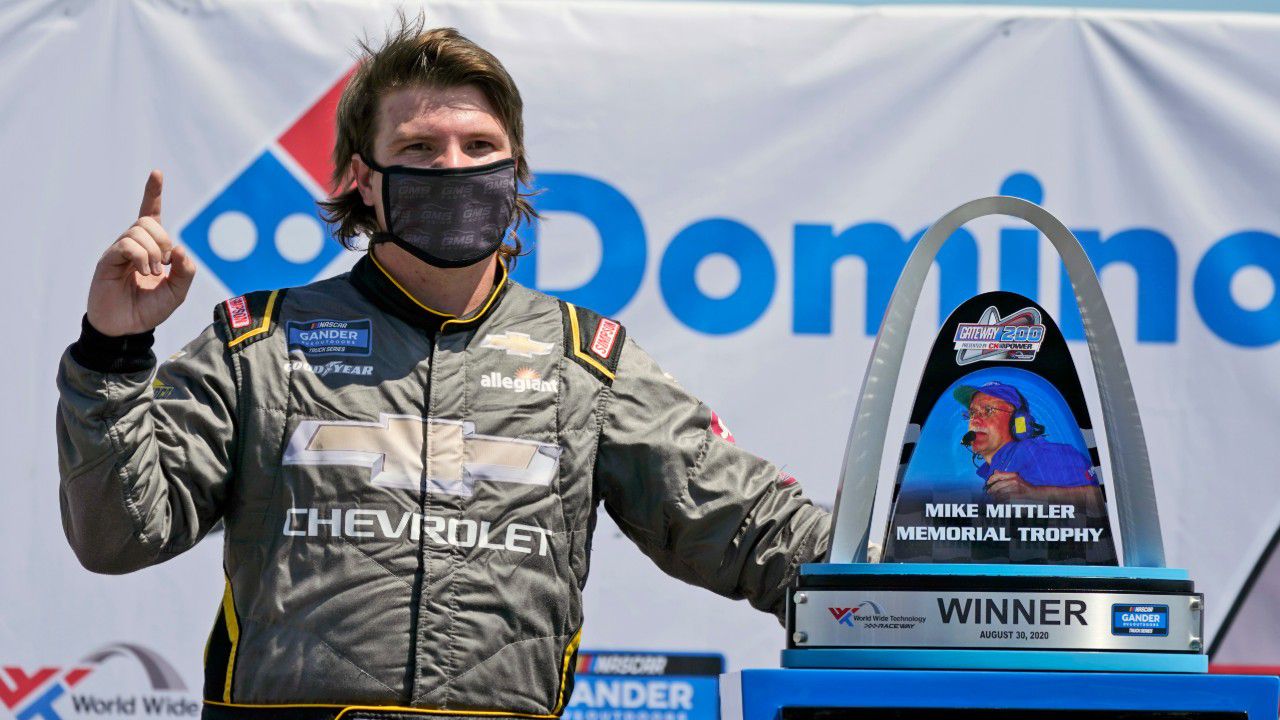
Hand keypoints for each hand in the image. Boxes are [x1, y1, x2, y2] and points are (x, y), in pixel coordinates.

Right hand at [86, 170, 196, 335]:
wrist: (126, 328)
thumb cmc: (149, 309)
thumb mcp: (178, 292)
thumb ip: (186, 271)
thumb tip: (181, 249)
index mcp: (151, 248)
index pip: (150, 214)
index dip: (153, 193)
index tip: (156, 173)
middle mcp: (133, 245)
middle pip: (147, 222)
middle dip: (163, 239)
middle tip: (165, 264)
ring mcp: (119, 251)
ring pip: (138, 230)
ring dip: (153, 251)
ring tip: (153, 273)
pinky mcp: (107, 260)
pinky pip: (126, 244)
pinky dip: (141, 256)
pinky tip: (143, 272)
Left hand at [985, 471, 1033, 501]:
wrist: (1032, 492)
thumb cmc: (1022, 484)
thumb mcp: (1015, 477)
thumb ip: (1004, 474)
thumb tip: (995, 471)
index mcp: (1013, 475)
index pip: (998, 475)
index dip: (991, 479)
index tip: (987, 483)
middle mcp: (1014, 480)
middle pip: (998, 485)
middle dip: (992, 489)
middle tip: (988, 492)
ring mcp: (1015, 488)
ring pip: (1001, 492)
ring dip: (995, 495)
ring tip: (992, 496)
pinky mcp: (1016, 495)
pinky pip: (1005, 498)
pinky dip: (1000, 499)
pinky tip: (998, 500)